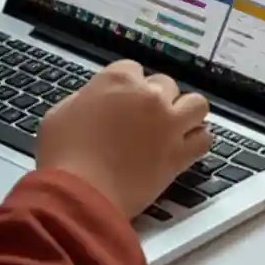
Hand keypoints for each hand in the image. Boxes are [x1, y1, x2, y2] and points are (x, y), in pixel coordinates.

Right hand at [37, 60, 211, 219]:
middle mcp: (148, 96)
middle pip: (166, 84)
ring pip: (196, 105)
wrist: (81, 194)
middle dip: (156, 99)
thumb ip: (84, 100)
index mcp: (116, 80)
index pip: (133, 69)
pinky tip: (183, 147)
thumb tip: (94, 101)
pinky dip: (196, 141)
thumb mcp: (60, 114)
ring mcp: (168, 124)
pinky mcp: (179, 154)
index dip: (128, 87)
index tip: (123, 102)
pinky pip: (204, 138)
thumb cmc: (63, 157)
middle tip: (144, 119)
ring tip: (173, 127)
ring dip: (185, 113)